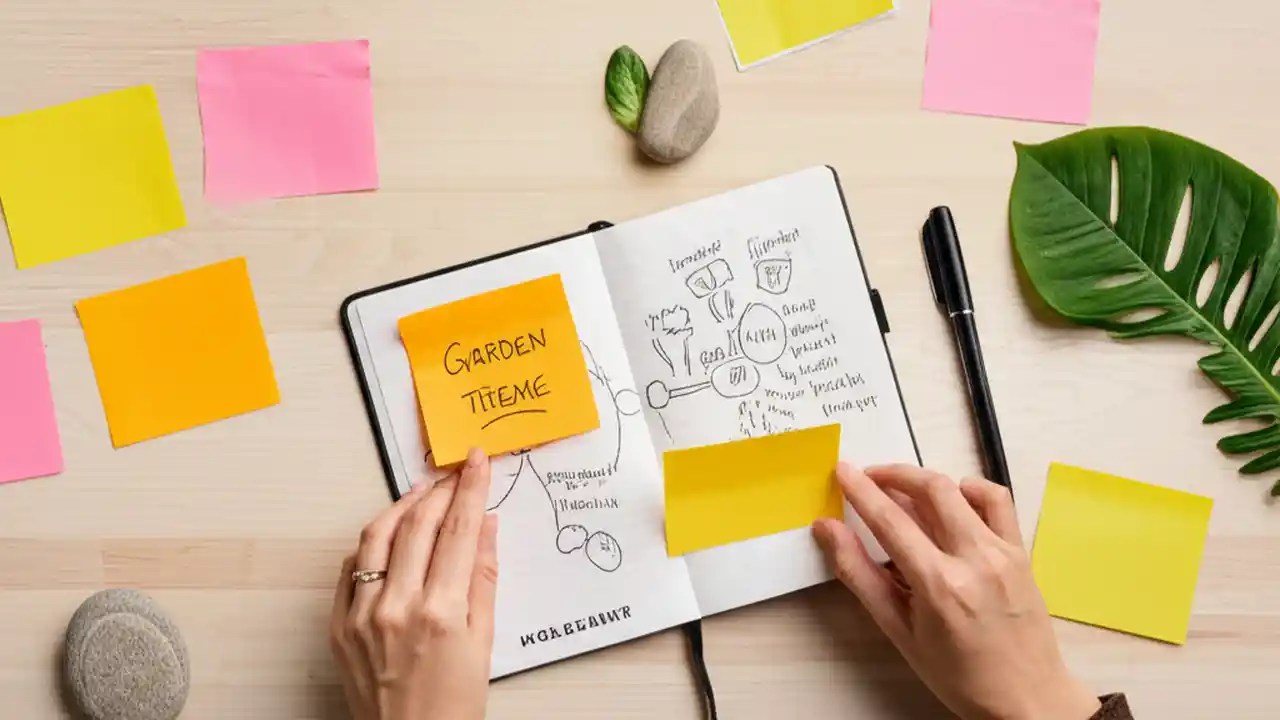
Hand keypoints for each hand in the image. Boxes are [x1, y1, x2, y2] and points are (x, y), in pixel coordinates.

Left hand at [330, 448, 498, 719]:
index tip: (478, 462)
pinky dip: (371, 542)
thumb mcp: (484, 641)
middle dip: (440, 490)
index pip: (459, 530)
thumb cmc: (454, 704)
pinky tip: (388, 533)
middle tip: (456, 472)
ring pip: (376, 536)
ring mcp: (361, 615)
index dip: (470, 489)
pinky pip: (351, 567)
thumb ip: (483, 578)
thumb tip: (486, 526)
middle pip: (418, 525)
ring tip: (423, 492)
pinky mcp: (337, 626)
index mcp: (441, 612)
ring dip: (402, 506)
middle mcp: (396, 607)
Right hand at [813, 464, 1098, 719]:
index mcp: (939, 585)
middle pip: (929, 489)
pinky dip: (970, 490)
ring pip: (961, 489)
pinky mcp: (1021, 551)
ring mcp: (1003, 552)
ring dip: (926, 480)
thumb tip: (828, 530)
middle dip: (892, 473)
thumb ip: (860, 575)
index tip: (843, 471)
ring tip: (903, 490)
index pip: (891, 521)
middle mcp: (975, 560)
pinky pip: (997, 501)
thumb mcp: (899, 631)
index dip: (861, 491)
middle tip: (868, 476)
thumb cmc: (958, 674)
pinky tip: (953, 501)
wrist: (1026, 698)